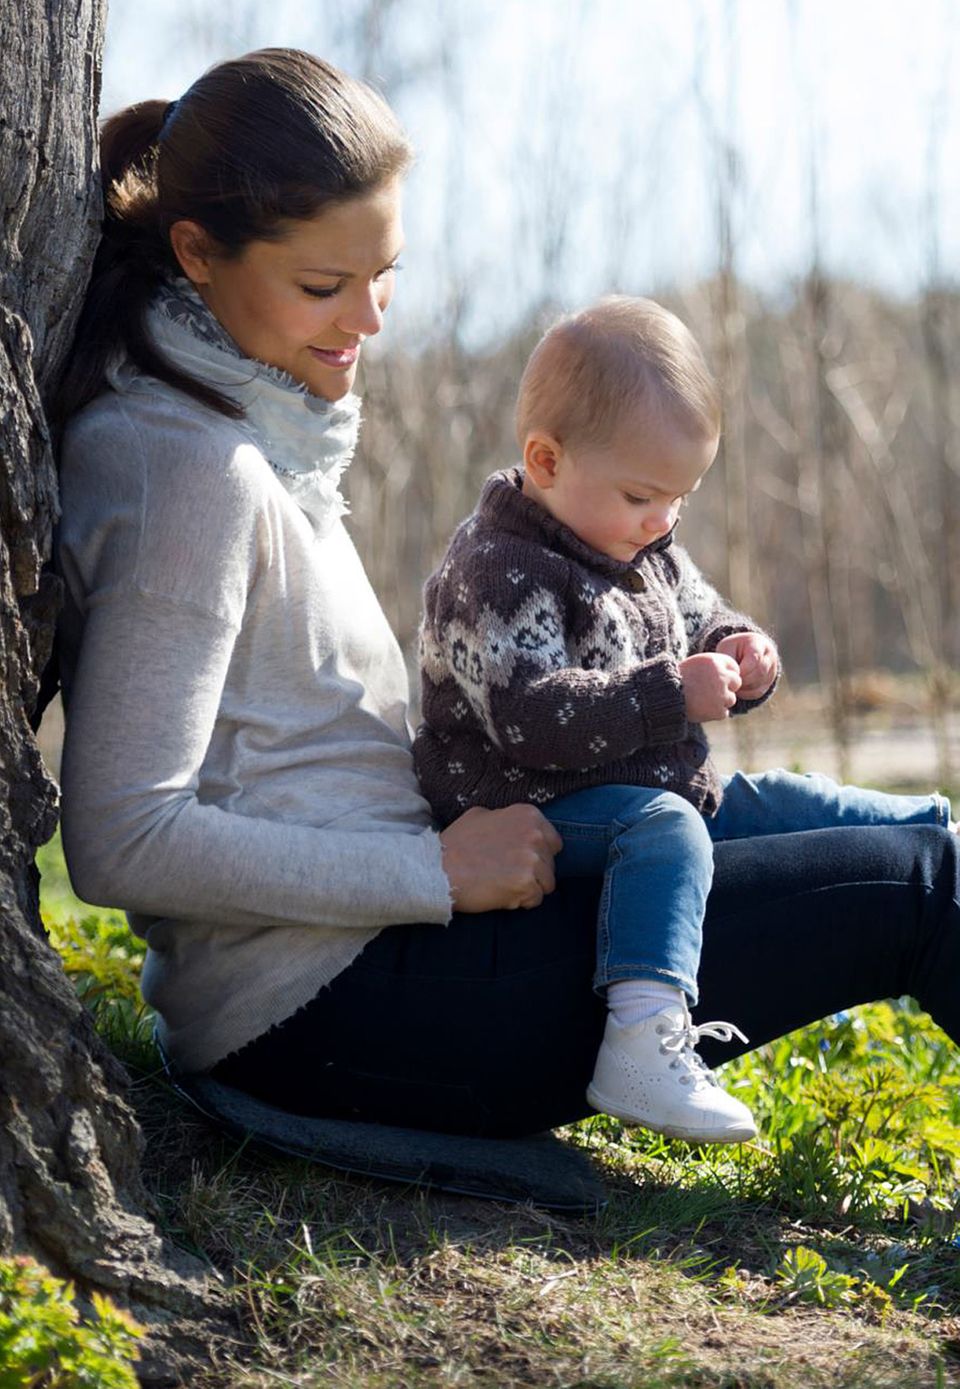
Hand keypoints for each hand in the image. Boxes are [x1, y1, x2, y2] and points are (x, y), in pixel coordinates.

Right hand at [439, 804, 562, 912]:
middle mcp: (535, 834)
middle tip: (508, 875)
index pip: (553, 842)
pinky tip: (501, 895)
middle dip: (535, 872)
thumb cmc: (455, 844)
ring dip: (530, 888)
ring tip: (504, 885)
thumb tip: (513, 826)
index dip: (538, 854)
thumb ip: (504, 818)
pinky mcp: (526, 884)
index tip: (520, 861)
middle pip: (551, 864)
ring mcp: (532, 860)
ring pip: (547, 883)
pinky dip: (521, 902)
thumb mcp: (479, 815)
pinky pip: (536, 900)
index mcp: (528, 815)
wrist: (438, 869)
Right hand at [679, 652, 741, 721]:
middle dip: (727, 687)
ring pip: (731, 699)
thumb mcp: (696, 664)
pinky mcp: (718, 710)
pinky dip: (713, 712)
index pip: (733, 667)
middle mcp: (721, 677)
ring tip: (702, 699)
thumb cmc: (678, 679)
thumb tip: (734, 674)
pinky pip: (723, 712)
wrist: (665, 696)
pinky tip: (701, 707)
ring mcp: (721, 694)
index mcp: (715, 661)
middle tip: (711, 691)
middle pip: (736, 683)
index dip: (726, 674)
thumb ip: (715, 667)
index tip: (715, 679)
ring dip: (720, 701)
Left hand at [715, 632, 778, 699]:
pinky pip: (758, 692)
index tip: (734, 672)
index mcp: (758, 643)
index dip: (743, 669)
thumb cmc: (733, 648)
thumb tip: (732, 675)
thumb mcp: (727, 647)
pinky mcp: (768, 683)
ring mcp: (771, 670)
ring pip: (759, 684)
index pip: (756, 658)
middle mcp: (769, 656)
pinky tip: (737, 689)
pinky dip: (746, 694)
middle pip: (759, 672)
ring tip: (733, 683)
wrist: (743, 651)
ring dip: (744, 687)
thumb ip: (728, 657)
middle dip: (743, 678)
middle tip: (731, 680)